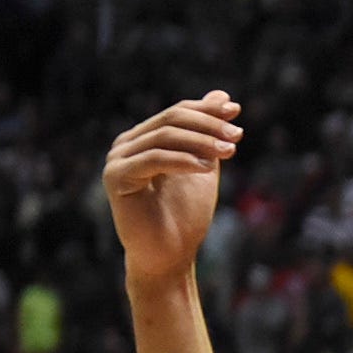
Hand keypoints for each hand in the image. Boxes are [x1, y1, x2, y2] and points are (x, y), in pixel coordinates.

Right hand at [102, 90, 243, 286]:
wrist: (170, 257)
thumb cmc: (185, 217)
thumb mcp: (204, 165)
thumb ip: (210, 133)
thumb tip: (222, 95)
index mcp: (144, 139)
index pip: (177, 114)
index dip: (207, 110)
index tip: (237, 112)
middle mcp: (126, 145)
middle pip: (171, 121)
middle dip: (208, 126)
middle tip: (237, 135)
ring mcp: (117, 160)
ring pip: (164, 137)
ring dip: (201, 142)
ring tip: (228, 152)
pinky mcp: (116, 177)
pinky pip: (154, 159)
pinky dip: (184, 160)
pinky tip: (208, 168)